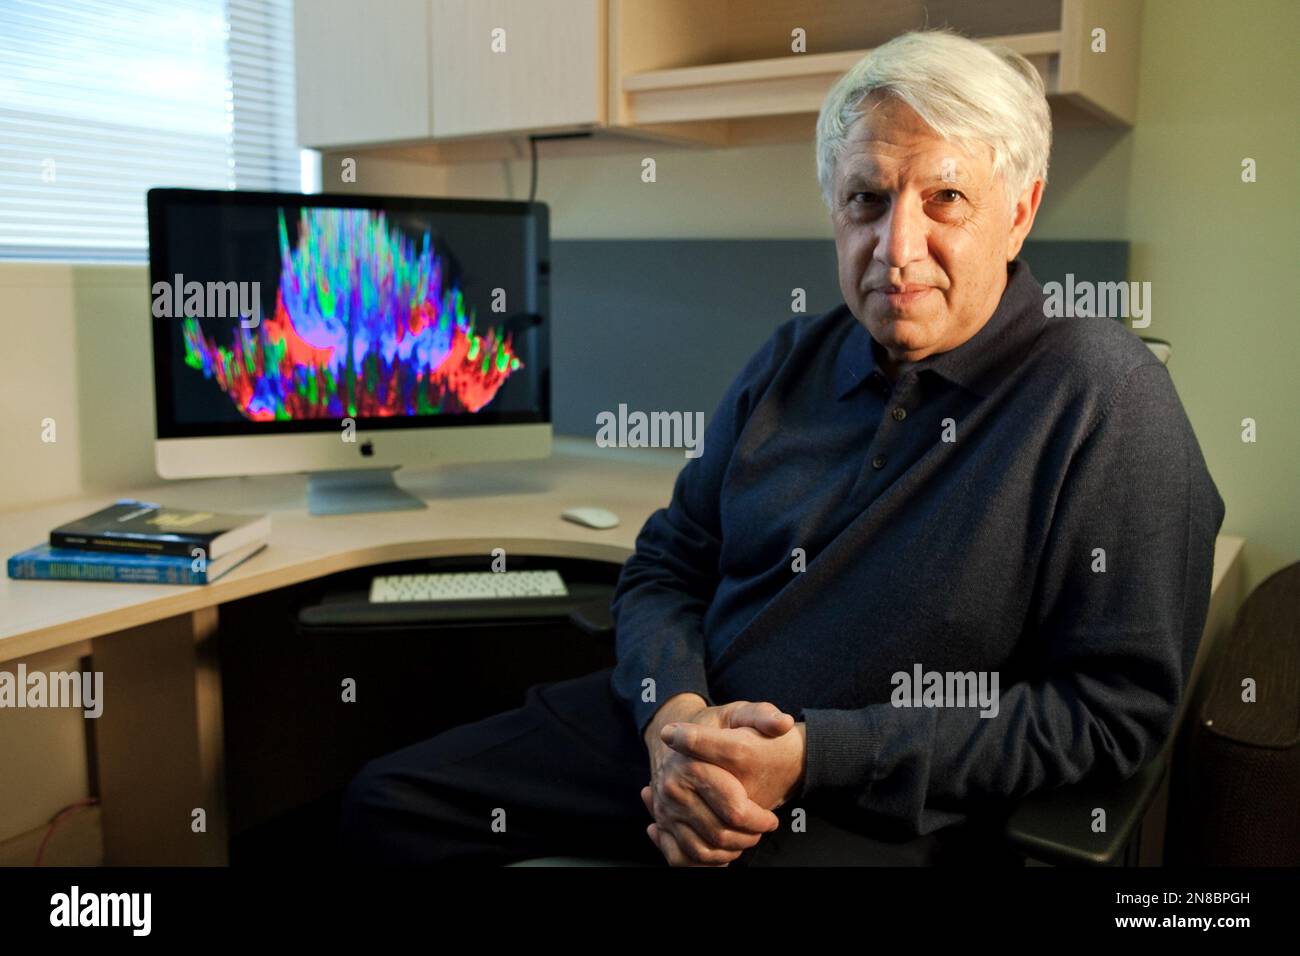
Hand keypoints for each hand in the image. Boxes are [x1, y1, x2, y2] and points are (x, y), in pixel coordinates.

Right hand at [641, 696, 792, 865]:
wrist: (675, 736)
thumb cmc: (714, 728)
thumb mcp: (739, 713)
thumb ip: (762, 716)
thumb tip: (783, 723)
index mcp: (692, 765)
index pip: (734, 809)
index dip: (760, 819)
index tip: (772, 818)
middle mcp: (673, 790)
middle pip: (719, 833)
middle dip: (749, 837)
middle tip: (761, 829)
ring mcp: (664, 809)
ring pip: (701, 850)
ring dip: (730, 851)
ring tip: (746, 838)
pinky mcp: (661, 823)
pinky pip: (680, 857)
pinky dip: (704, 862)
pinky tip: (722, 852)